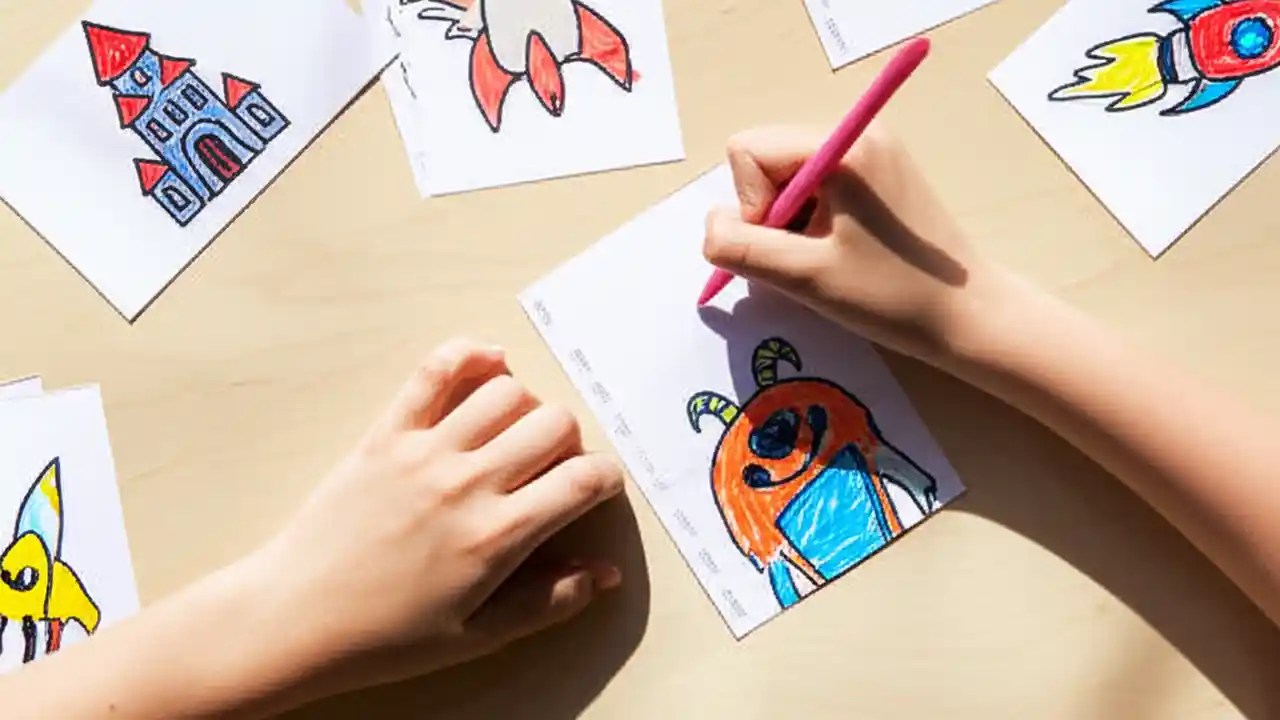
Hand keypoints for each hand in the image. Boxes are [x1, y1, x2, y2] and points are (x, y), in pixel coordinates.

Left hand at [250, 339, 624, 695]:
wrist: (297, 616)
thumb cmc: (384, 636)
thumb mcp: (477, 636)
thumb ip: (548, 602)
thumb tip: (604, 574)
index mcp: (496, 537)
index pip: (583, 480)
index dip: (607, 478)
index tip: (599, 487)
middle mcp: (466, 483)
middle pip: (554, 424)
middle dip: (571, 443)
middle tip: (554, 468)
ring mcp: (424, 451)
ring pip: (507, 392)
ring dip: (527, 407)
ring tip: (516, 435)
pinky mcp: (386, 433)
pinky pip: (436, 371)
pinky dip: (471, 355)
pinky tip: (490, 364)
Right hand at [703, 125, 1010, 368]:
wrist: (971, 318)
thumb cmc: (892, 297)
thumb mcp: (805, 277)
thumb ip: (742, 248)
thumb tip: (711, 229)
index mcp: (842, 148)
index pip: (747, 150)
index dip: (749, 204)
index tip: (785, 246)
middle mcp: (857, 136)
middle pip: (765, 160)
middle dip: (767, 213)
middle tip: (803, 257)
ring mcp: (872, 155)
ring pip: (786, 178)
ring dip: (788, 224)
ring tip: (824, 260)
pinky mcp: (879, 178)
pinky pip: (814, 188)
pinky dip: (809, 224)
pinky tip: (837, 255)